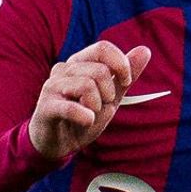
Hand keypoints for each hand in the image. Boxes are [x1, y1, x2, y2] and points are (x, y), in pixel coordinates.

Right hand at [31, 42, 151, 161]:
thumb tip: (145, 50)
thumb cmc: (83, 116)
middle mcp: (64, 69)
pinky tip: (87, 120)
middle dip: (110, 92)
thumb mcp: (110, 96)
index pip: (102, 48)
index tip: (126, 82)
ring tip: (90, 114)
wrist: (59, 143)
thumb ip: (125, 75)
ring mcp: (52, 86)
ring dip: (97, 105)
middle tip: (102, 105)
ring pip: (87, 85)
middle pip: (99, 69)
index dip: (121, 64)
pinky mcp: (46, 106)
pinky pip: (70, 107)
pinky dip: (85, 116)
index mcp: (79, 63)